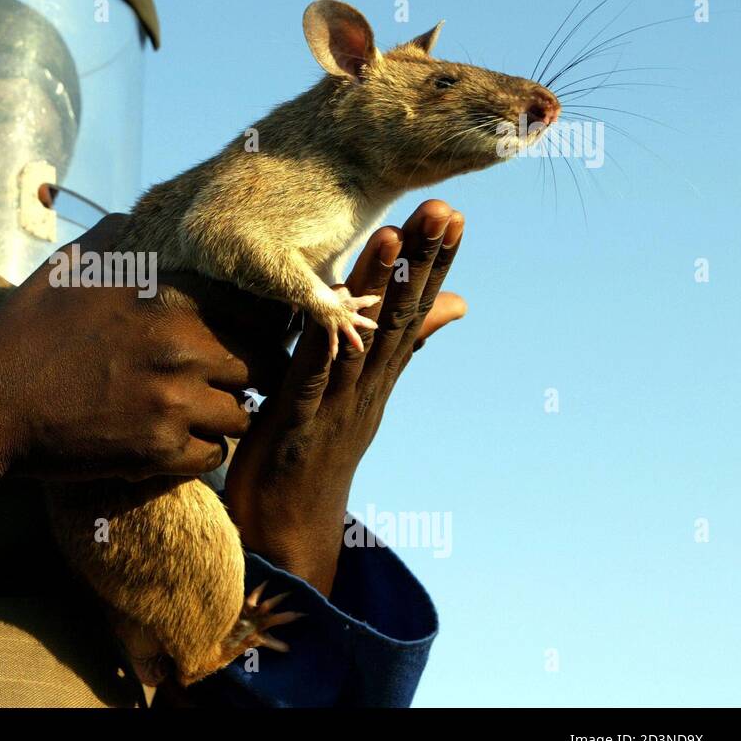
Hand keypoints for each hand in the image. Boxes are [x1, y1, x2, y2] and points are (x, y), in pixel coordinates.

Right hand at [0, 214, 292, 482]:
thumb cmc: (27, 328)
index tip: (247, 335)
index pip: (258, 311)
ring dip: (227, 414)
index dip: (260, 325)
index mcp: (170, 297)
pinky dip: (202, 450)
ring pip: (243, 415)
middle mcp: (182, 347)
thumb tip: (151, 219)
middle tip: (228, 378)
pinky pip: (213, 456)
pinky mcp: (158, 451)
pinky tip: (180, 439)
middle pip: (263, 365)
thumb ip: (123, 235)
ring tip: (203, 411)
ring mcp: (173, 402)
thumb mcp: (72, 262)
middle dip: (250, 372)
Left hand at [222, 199, 466, 593]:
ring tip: (395, 235)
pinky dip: (327, 342)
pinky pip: (314, 376)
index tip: (453, 215)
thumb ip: (399, 350)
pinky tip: (335, 310)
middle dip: (421, 263)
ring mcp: (336, 406)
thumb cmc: (315, 454)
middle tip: (444, 209)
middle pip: (399, 318)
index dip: (431, 264)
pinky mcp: (299, 425)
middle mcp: (366, 388)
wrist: (287, 531)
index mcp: (376, 378)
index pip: (411, 312)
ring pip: (364, 341)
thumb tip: (453, 306)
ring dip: (378, 290)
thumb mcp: (361, 396)